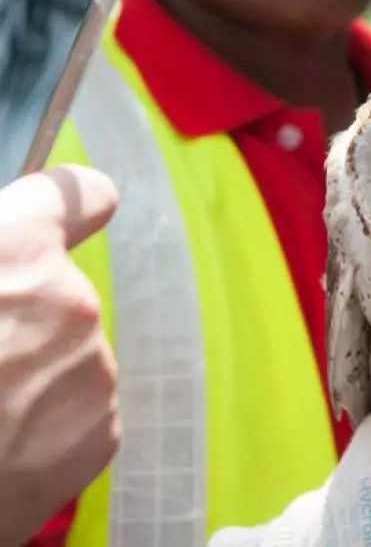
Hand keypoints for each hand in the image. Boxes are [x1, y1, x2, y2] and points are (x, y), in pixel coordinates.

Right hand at [0, 165, 119, 544]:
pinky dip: (43, 422)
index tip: (61, 211)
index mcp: (19, 255)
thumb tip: (2, 254)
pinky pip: (76, 407)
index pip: (81, 194)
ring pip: (65, 354)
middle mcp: (73, 305)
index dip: (70, 201)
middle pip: (58, 290)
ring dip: (29, 370)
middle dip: (21, 312)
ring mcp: (95, 373)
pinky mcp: (104, 432)